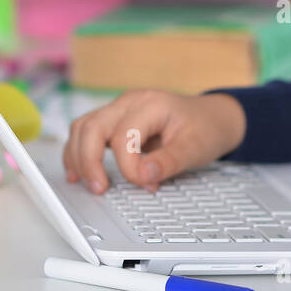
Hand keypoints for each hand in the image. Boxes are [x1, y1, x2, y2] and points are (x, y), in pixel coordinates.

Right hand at [63, 89, 246, 193]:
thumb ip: (168, 162)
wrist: (212, 117)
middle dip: (89, 160)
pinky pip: (86, 131)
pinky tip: (77, 172)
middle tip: (99, 188)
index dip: (129, 167)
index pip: (124, 137)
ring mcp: (120, 108)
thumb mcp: (195, 148)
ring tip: (84, 182)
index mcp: (150, 104)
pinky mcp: (115, 119)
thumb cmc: (205, 128)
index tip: (146, 185)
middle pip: (92, 126)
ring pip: (83, 127)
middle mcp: (129, 102)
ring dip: (78, 156)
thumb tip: (143, 175)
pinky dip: (78, 151)